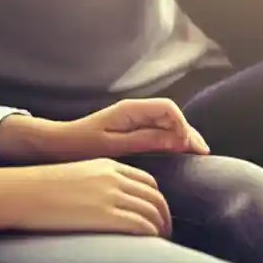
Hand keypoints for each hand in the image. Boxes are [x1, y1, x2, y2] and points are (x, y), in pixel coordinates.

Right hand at [0, 158, 171, 236]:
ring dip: (161, 228)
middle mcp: (114, 178)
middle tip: (164, 230)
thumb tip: (109, 201)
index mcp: (107, 165)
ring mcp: (111, 196)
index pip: (147, 181)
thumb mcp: (77, 174)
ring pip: (153, 212)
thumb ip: (97, 182)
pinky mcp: (106, 216)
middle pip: (155, 197)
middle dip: (164, 215)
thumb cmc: (42, 188)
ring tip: (160, 240)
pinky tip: (149, 242)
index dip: (157, 199)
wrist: (22, 192)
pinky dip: (151, 235)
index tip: (156, 213)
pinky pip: (142, 225)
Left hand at [52, 97, 209, 159]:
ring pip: (167, 122)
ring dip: (183, 135)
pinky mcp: (132, 128)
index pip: (167, 108)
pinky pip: (158, 130)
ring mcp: (134, 118)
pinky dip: (172, 139)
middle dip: (188, 131)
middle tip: (202, 154)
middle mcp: (134, 110)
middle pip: (171, 115)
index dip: (182, 125)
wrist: (59, 144)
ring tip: (197, 154)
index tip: (188, 146)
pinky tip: (180, 152)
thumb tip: (176, 139)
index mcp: (130, 110)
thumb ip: (145, 140)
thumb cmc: (82, 144)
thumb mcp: (114, 145)